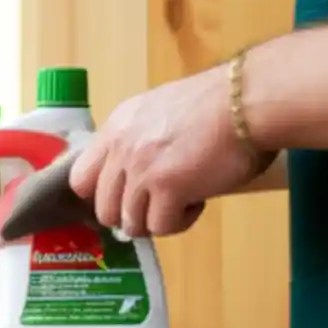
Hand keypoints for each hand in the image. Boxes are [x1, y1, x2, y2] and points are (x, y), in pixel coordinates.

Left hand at [68, 64, 264, 237]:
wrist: (247, 101)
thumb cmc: (216, 105)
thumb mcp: (159, 112)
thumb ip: (137, 141)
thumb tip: (134, 176)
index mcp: (115, 128)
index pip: (81, 178)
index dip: (100, 195)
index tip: (123, 197)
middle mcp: (120, 149)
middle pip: (103, 209)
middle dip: (130, 214)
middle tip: (158, 205)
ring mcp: (141, 170)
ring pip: (129, 223)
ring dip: (156, 220)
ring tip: (182, 203)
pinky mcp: (167, 188)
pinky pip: (160, 226)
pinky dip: (179, 222)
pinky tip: (197, 203)